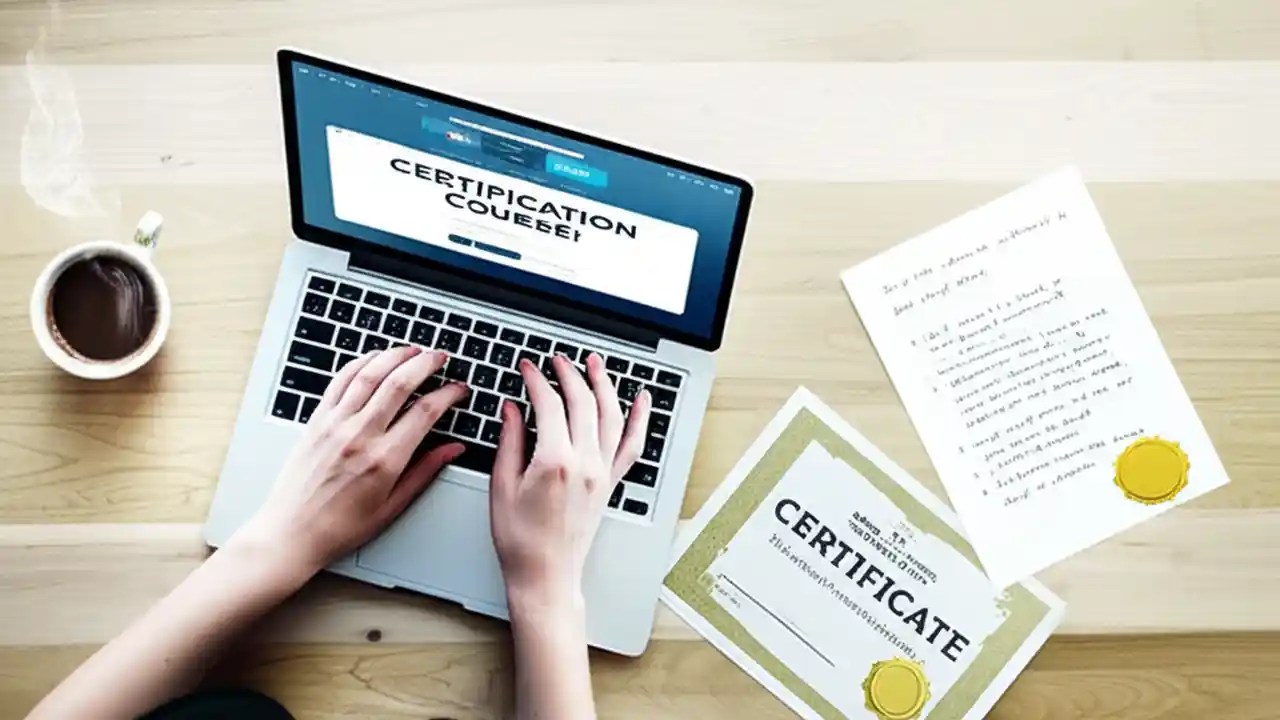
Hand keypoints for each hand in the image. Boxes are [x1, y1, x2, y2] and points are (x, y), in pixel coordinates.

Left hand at [235, 346, 468, 577]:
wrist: (291, 533)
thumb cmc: (340, 527)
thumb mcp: (393, 506)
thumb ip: (425, 471)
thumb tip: (453, 449)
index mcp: (384, 460)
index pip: (426, 412)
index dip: (449, 394)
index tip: (459, 389)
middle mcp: (359, 436)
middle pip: (399, 383)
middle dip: (426, 363)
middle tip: (441, 356)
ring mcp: (335, 425)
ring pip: (369, 374)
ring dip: (395, 355)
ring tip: (413, 350)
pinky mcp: (316, 421)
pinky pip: (340, 381)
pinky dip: (360, 363)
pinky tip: (375, 358)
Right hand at [489, 352, 650, 612]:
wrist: (546, 575)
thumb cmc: (519, 540)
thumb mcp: (501, 486)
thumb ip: (509, 442)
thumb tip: (511, 409)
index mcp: (554, 461)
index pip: (548, 404)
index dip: (536, 380)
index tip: (527, 368)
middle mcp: (585, 463)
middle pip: (582, 403)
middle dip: (568, 374)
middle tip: (555, 360)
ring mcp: (602, 472)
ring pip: (611, 416)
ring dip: (603, 385)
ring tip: (594, 363)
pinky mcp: (610, 483)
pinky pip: (632, 445)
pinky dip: (640, 419)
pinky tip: (642, 400)